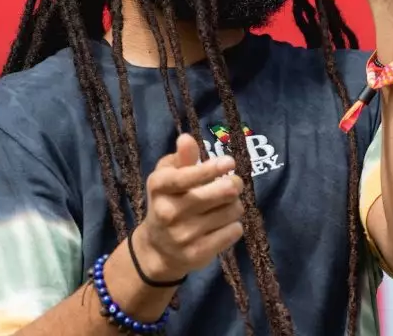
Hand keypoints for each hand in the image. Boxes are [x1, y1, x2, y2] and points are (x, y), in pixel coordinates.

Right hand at [133, 134, 244, 281]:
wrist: (158, 249)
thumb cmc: (168, 202)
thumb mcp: (168, 177)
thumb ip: (181, 158)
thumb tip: (187, 138)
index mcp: (159, 187)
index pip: (186, 176)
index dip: (211, 169)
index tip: (229, 162)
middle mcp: (169, 212)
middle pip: (221, 192)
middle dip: (234, 184)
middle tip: (234, 184)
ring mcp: (183, 236)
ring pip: (232, 210)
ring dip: (235, 205)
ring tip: (225, 205)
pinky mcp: (198, 254)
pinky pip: (234, 231)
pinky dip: (234, 225)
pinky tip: (223, 224)